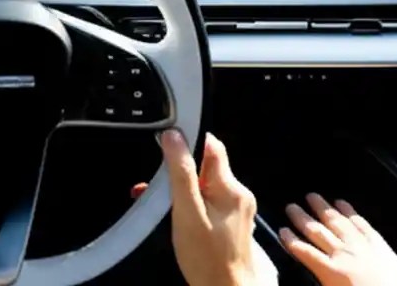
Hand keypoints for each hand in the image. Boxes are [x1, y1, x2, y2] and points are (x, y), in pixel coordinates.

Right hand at [162, 130, 265, 285]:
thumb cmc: (207, 259)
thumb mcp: (187, 212)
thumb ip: (181, 173)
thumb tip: (174, 137)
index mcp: (230, 188)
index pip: (210, 145)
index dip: (187, 142)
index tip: (167, 148)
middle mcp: (238, 194)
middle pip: (206, 166)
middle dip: (179, 172)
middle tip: (157, 186)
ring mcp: (237, 208)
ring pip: (205, 185)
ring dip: (183, 189)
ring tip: (162, 204)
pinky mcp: (232, 221)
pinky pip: (209, 201)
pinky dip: (191, 203)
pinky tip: (178, 215)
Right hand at [279, 194, 396, 285]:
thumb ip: (323, 280)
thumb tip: (314, 273)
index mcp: (330, 272)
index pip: (303, 251)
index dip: (290, 240)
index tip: (282, 230)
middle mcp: (342, 254)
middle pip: (316, 231)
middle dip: (301, 218)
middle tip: (291, 206)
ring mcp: (361, 246)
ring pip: (336, 221)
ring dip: (322, 207)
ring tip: (312, 196)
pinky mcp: (380, 244)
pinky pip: (360, 223)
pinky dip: (349, 211)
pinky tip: (342, 203)